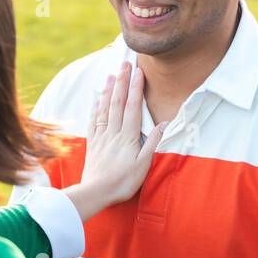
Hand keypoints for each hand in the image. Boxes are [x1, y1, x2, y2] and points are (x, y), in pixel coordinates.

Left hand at [64, 61, 164, 222]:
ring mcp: (101, 137)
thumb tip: (165, 123)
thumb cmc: (123, 182)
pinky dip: (96, 107)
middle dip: (123, 82)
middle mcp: (114, 133)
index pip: (133, 107)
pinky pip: (94, 121)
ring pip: (105, 109)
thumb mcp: (144, 165)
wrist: (95, 193)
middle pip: (118, 103)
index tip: (139, 72)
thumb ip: (153, 142)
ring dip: (109, 90)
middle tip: (125, 64)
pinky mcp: (92, 143)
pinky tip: (97, 98)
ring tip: (112, 75)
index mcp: (128, 137)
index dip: (136, 88)